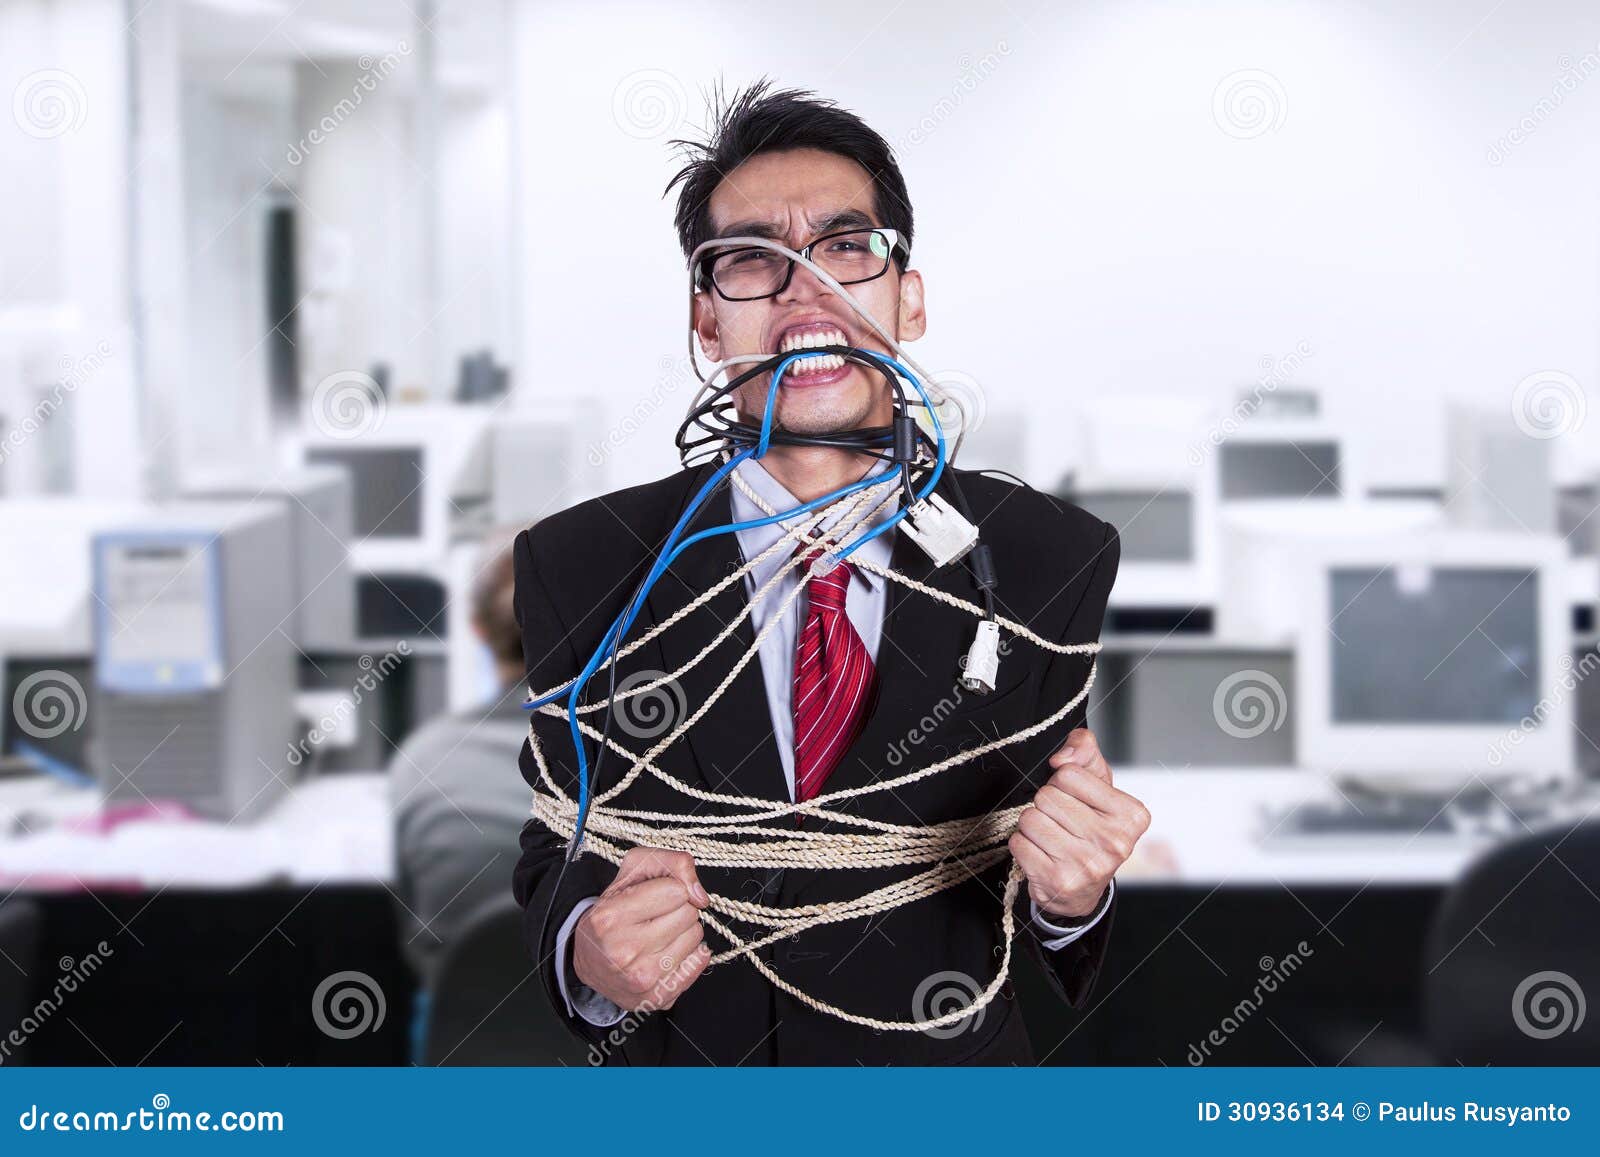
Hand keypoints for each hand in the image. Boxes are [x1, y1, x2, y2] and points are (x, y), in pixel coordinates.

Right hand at [572, 847, 712, 1011]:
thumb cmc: (612, 913)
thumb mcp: (632, 872)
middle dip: (677, 910)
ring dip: (682, 932)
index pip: (676, 891)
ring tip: (658, 935)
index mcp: (611, 917)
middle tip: (655, 917)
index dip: (670, 889)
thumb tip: (699, 895)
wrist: (590, 961)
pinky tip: (668, 952)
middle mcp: (624, 951)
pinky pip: (700, 962)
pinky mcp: (658, 997)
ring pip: (696, 937)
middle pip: (689, 914)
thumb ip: (671, 863)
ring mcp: (642, 978)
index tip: (654, 897)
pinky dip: (690, 954)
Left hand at [1008, 727, 1150, 918]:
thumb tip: (1060, 758)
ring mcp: (1086, 865)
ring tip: (1051, 838)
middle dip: (1046, 805)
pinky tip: (1042, 854)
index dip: (1062, 782)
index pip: (1069, 774)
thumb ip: (1084, 750)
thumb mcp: (1097, 782)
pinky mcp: (1058, 881)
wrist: (1083, 889)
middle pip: (1047, 796)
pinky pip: (1018, 843)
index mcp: (1131, 814)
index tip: (1075, 800)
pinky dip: (1023, 845)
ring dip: (1033, 825)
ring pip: (1030, 818)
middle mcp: (1115, 842)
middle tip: (1061, 822)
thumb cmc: (1091, 826)